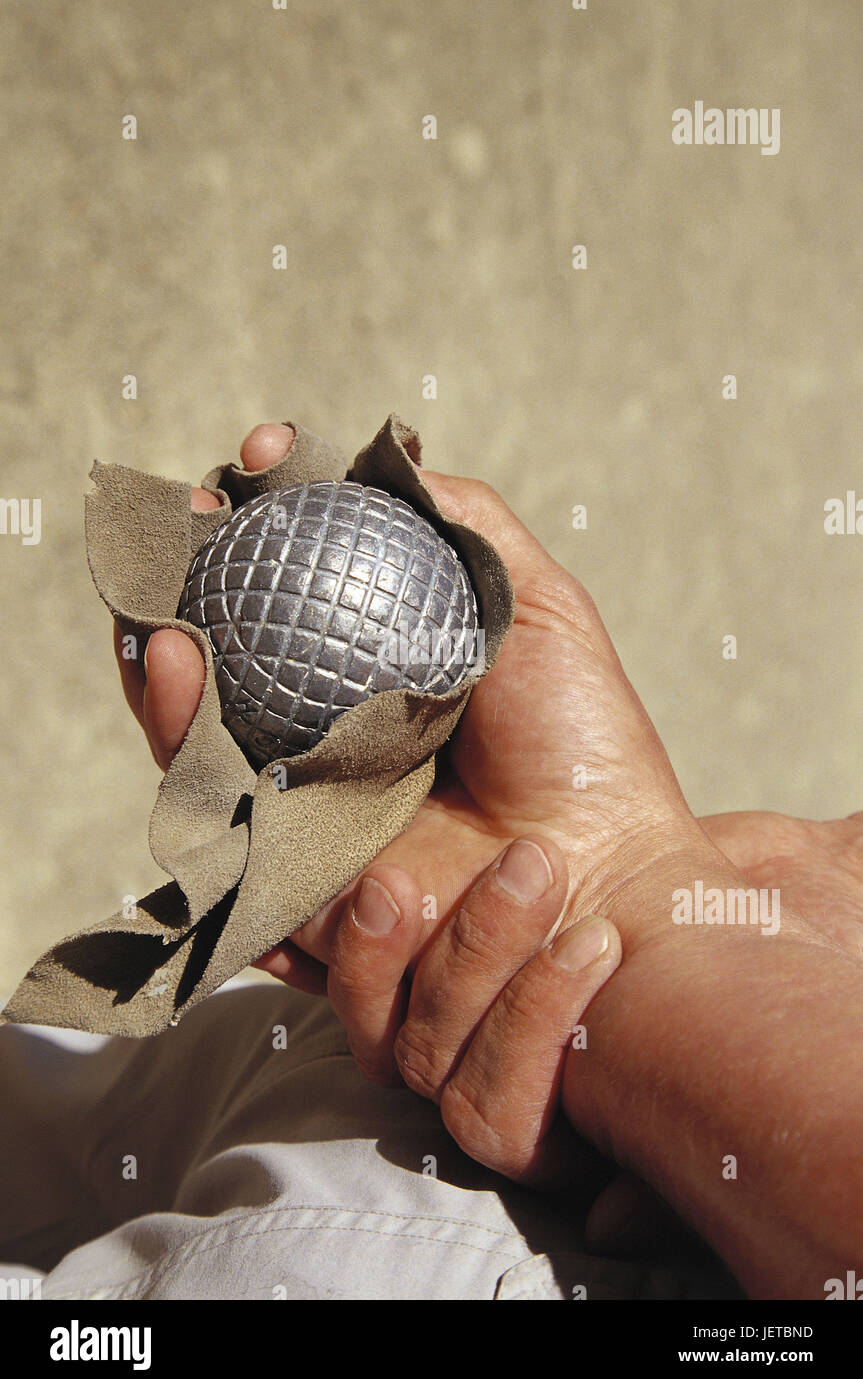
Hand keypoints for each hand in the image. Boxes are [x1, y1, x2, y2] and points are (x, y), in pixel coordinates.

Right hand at [117, 421, 713, 988]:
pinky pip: (208, 811)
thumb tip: (383, 455)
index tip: (252, 465)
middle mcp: (325, 742)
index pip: (285, 604)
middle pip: (217, 667)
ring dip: (163, 661)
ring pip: (192, 736)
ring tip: (162, 600)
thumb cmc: (583, 742)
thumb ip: (463, 529)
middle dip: (178, 589)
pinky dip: (179, 736)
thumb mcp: (534, 606)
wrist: (604, 863)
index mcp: (375, 683)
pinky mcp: (289, 875)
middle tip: (175, 519)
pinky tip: (176, 665)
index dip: (258, 535)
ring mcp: (302, 808)